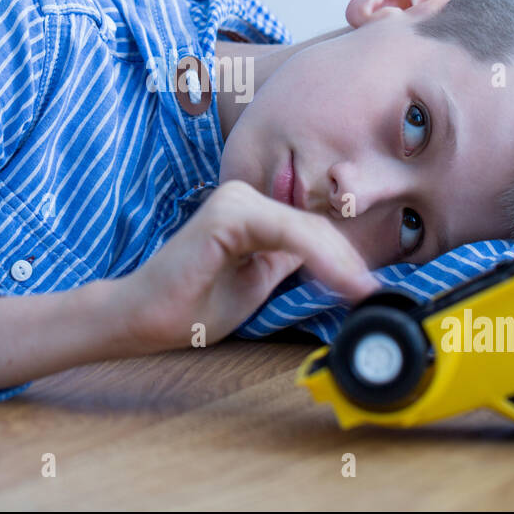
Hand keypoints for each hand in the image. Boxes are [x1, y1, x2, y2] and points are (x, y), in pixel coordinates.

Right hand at [120, 179, 379, 352]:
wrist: (141, 318)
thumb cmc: (188, 304)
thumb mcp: (256, 282)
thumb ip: (287, 261)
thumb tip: (334, 258)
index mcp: (250, 211)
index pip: (311, 229)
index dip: (344, 259)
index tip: (368, 289)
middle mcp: (243, 195)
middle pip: (316, 226)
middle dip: (348, 261)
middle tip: (372, 293)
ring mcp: (236, 199)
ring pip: (307, 229)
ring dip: (340, 262)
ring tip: (362, 291)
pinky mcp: (228, 213)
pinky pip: (288, 232)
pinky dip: (319, 257)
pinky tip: (340, 281)